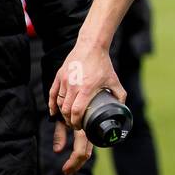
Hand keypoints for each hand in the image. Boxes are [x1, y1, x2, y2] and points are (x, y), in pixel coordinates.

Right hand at [48, 41, 125, 174]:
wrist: (91, 46)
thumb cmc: (103, 64)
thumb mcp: (114, 80)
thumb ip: (119, 95)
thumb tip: (122, 108)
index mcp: (87, 88)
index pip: (77, 111)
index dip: (76, 123)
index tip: (79, 128)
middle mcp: (73, 85)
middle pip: (66, 110)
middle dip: (69, 121)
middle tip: (74, 126)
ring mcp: (64, 80)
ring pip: (58, 103)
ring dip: (62, 114)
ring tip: (68, 119)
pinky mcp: (59, 76)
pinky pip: (51, 94)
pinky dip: (52, 105)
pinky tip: (54, 112)